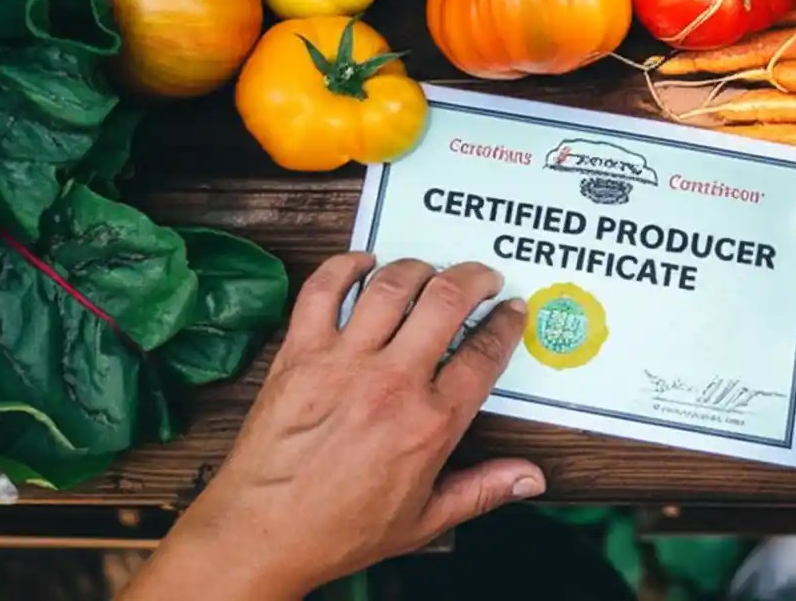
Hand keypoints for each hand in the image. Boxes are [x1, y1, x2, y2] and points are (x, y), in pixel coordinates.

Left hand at [120, 254, 545, 600]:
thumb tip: (532, 477)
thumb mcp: (426, 518)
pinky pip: (324, 290)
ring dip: (418, 267)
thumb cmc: (342, 529)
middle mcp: (392, 382)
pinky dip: (345, 266)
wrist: (263, 532)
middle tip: (481, 277)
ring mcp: (344, 362)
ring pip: (392, 286)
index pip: (485, 353)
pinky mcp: (300, 353)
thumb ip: (484, 489)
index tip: (511, 310)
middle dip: (474, 278)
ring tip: (429, 270)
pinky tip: (362, 264)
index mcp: (430, 423)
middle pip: (447, 301)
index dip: (505, 323)